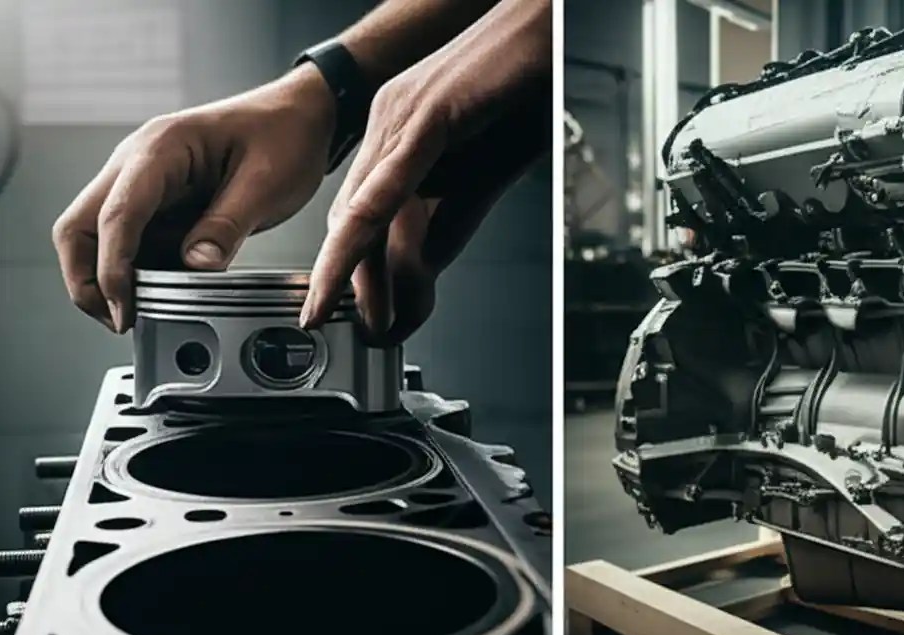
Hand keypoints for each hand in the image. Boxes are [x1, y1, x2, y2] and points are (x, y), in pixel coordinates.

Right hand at [51, 65, 336, 332]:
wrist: (299, 116)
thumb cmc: (283, 134)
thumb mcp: (266, 182)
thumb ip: (227, 225)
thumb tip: (194, 266)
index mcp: (160, 149)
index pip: (115, 215)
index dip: (112, 270)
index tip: (125, 311)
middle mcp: (137, 165)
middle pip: (79, 227)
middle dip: (88, 280)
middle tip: (120, 321)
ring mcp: (142, 186)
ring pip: (96, 239)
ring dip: (108, 280)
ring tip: (142, 316)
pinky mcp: (157, 205)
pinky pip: (131, 245)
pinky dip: (135, 274)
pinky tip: (162, 296)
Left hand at [300, 0, 550, 343]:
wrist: (550, 21)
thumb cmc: (528, 79)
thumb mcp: (489, 163)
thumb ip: (459, 210)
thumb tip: (434, 260)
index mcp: (399, 134)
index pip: (364, 216)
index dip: (353, 272)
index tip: (355, 317)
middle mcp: (390, 123)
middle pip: (356, 219)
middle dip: (353, 285)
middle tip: (366, 334)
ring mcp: (404, 115)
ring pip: (367, 207)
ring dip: (357, 272)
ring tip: (366, 322)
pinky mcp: (432, 111)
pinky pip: (394, 174)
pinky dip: (370, 221)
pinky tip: (353, 251)